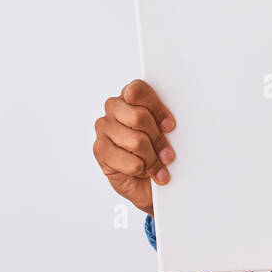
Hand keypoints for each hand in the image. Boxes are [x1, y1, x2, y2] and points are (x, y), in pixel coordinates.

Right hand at [93, 79, 176, 217]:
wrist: (147, 181)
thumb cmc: (158, 149)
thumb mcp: (167, 132)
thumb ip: (165, 122)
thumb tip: (170, 127)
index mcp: (130, 94)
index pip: (138, 90)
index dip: (157, 109)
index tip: (170, 127)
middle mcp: (114, 107)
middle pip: (139, 117)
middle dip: (158, 139)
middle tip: (168, 154)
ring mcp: (104, 128)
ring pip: (136, 141)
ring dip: (153, 159)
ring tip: (158, 167)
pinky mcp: (100, 150)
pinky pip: (130, 162)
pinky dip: (142, 170)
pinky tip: (143, 172)